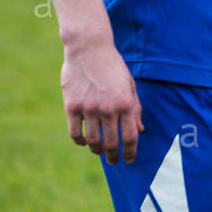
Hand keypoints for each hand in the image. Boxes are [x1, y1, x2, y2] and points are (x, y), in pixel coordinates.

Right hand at [61, 36, 143, 163]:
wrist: (89, 49)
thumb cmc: (113, 67)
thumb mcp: (130, 86)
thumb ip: (135, 109)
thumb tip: (140, 131)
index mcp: (126, 103)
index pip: (130, 136)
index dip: (130, 152)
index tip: (129, 160)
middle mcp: (108, 108)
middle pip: (111, 143)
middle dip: (114, 156)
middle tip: (114, 161)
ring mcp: (89, 108)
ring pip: (92, 141)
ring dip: (97, 150)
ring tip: (99, 151)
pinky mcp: (72, 106)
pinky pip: (75, 133)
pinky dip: (80, 141)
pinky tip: (84, 141)